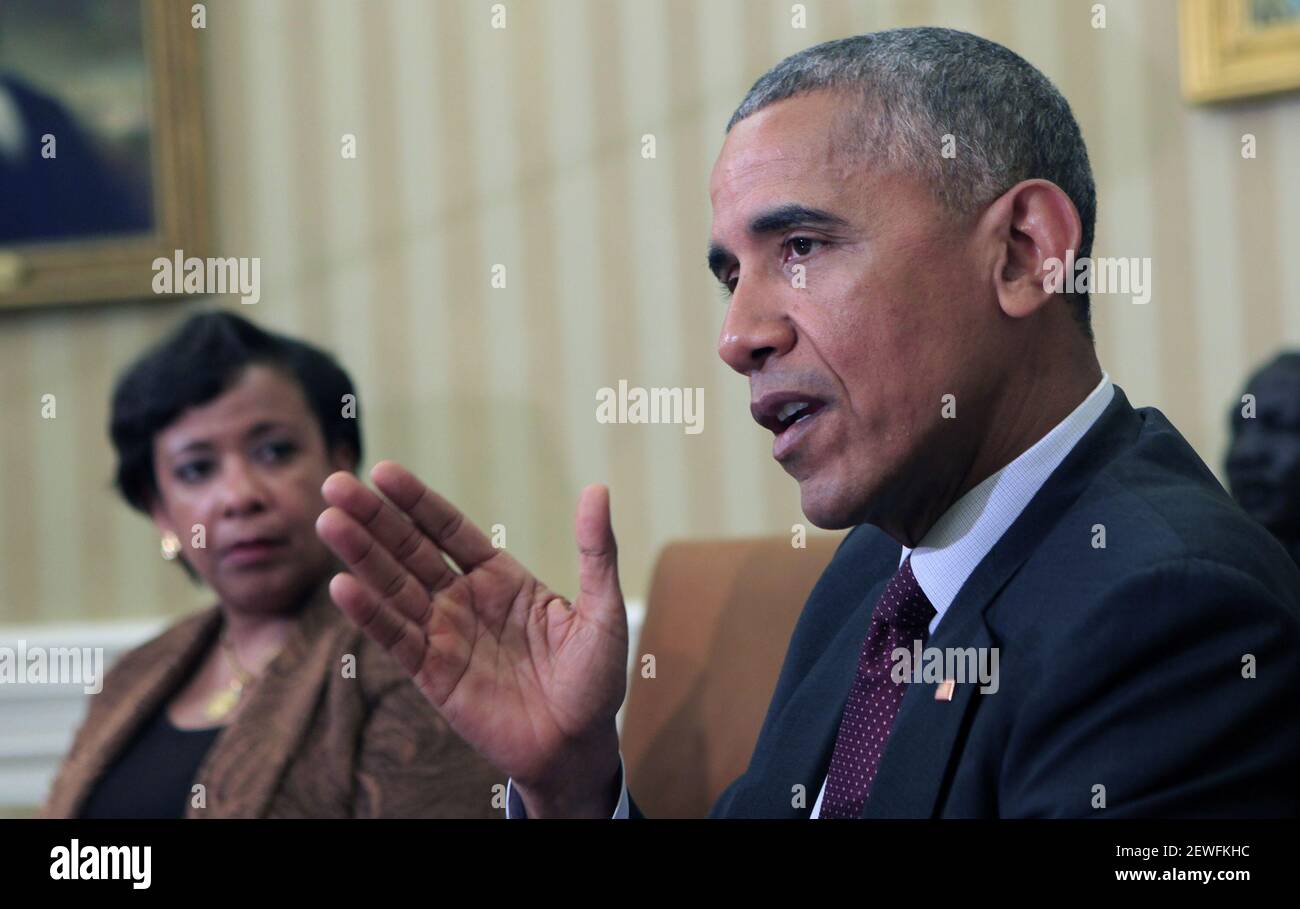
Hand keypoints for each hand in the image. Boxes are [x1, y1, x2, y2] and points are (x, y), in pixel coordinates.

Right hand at [315, 461, 627, 816]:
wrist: (578, 746)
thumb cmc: (594, 679)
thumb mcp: (602, 610)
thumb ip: (596, 552)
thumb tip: (597, 490)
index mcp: (500, 578)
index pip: (448, 530)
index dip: (416, 502)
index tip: (383, 473)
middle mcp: (464, 601)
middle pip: (410, 550)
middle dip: (374, 519)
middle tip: (335, 485)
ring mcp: (444, 636)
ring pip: (394, 588)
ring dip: (361, 557)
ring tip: (330, 523)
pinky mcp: (433, 674)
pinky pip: (397, 639)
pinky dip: (370, 613)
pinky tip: (344, 586)